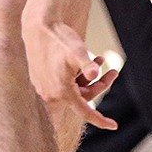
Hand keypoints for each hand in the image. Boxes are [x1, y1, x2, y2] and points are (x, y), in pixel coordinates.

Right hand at [22, 12, 119, 131]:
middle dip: (100, 84)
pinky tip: (85, 60)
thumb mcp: (77, 51)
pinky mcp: (41, 79)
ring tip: (101, 59)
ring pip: (74, 88)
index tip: (114, 125)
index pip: (85, 112)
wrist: (37, 26)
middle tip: (113, 71)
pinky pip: (64, 83)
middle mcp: (51, 94)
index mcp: (61, 92)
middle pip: (83, 97)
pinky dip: (77, 75)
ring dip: (89, 77)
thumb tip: (94, 72)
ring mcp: (44, 87)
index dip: (101, 120)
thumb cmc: (59, 39)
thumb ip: (87, 65)